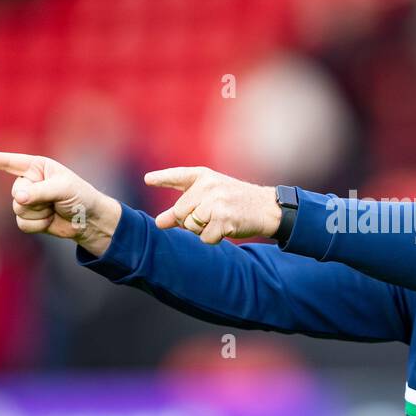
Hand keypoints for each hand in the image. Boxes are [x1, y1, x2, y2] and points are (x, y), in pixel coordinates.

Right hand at [0, 149, 121, 255]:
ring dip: (38, 213)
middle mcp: (30, 182)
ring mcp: (28, 201)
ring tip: (54, 209)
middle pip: (16, 192)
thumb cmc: (80, 197)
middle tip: (54, 200)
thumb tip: (18, 198)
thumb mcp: (63, 189)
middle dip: (35, 199)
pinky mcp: (30, 218)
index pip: (9, 162)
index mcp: (37, 167)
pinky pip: (22, 223)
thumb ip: (39, 192)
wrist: (89, 221)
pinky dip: (38, 225)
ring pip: (18, 209)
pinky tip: (50, 221)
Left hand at [144, 166, 279, 244]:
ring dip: (202, 231)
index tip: (148, 180)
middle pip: (180, 213)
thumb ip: (184, 208)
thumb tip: (159, 223)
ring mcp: (216, 201)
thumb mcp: (211, 198)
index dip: (162, 178)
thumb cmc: (236, 202)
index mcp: (204, 176)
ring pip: (191, 226)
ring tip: (220, 221)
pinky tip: (227, 228)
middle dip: (189, 222)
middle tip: (209, 218)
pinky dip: (214, 238)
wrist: (267, 208)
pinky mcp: (224, 218)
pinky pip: (205, 237)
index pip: (179, 176)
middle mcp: (208, 185)